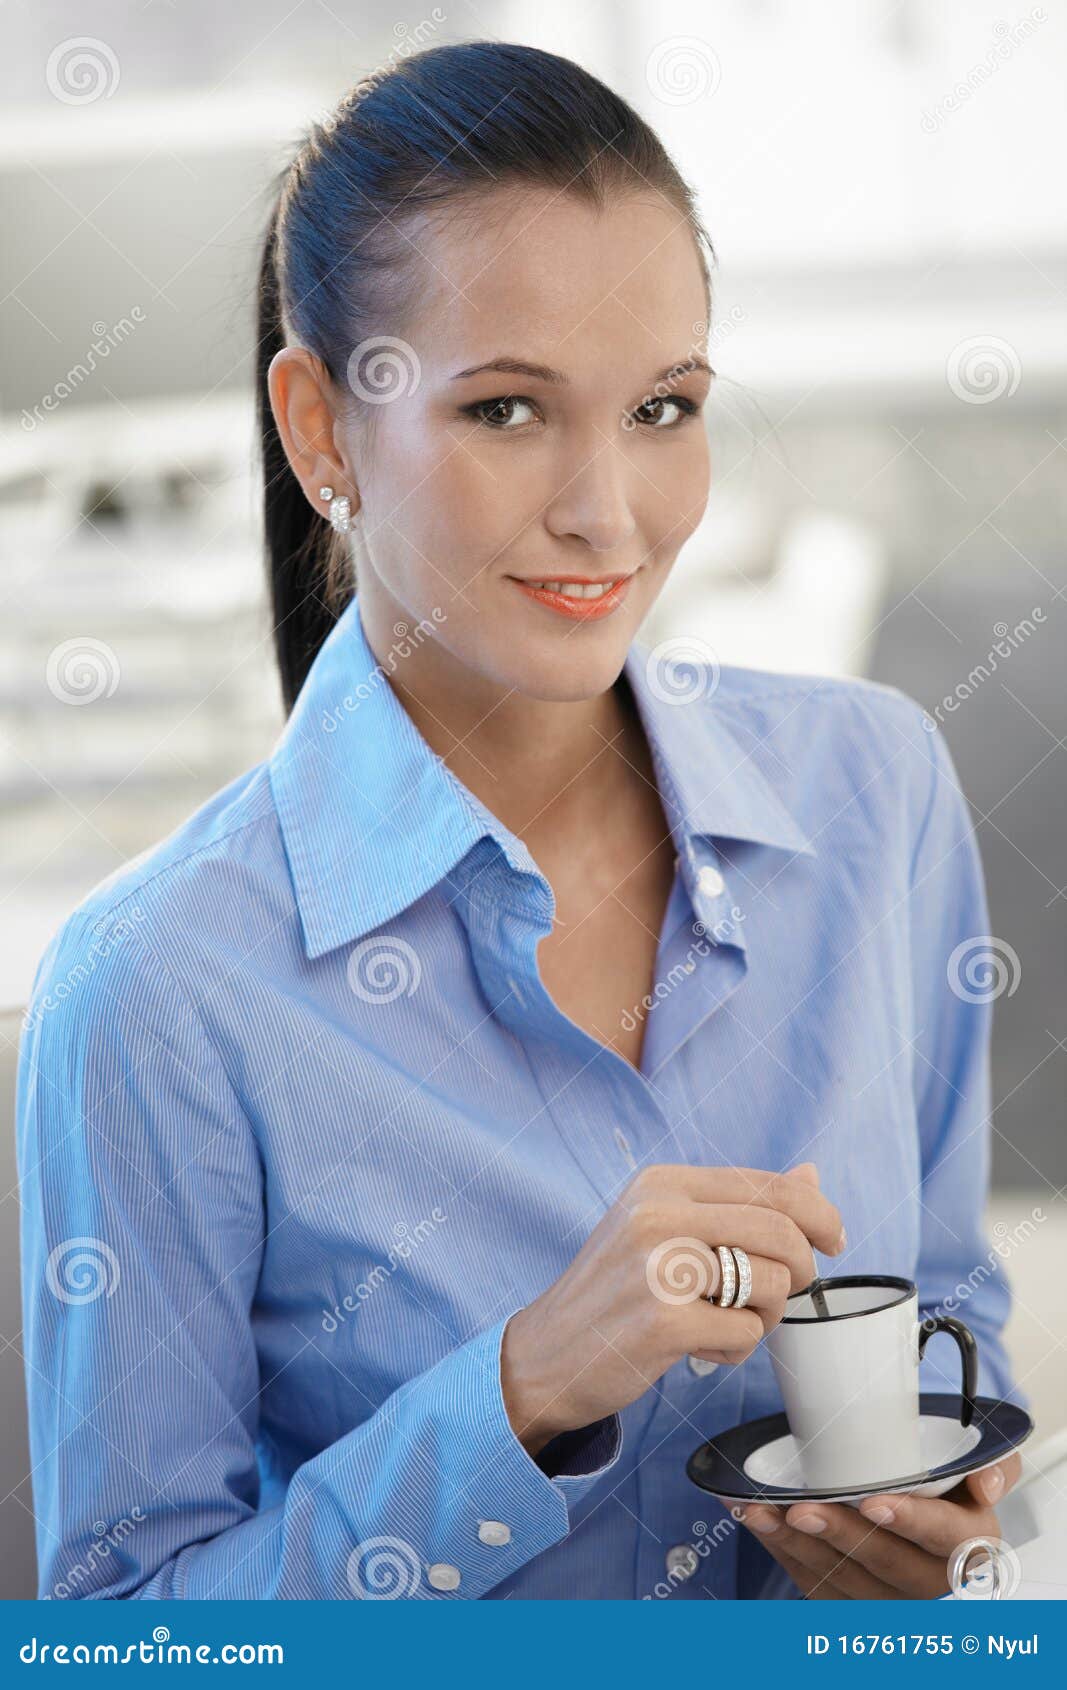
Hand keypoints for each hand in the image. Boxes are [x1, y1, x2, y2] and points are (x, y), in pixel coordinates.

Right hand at [501, 1160, 844, 1456]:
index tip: (835, 1239)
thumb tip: (812, 1175)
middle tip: (782, 1292)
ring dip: (767, 1314)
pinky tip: (702, 1347)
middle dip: (802, 1268)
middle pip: (783, 1231)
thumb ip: (737, 1204)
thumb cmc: (615, 1291)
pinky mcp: (661, 1322)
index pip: (770, 1185)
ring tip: (726, 1320)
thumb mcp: (665, 1228)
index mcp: (662, 1183)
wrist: (545, 1354)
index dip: (820, 1212)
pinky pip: (747, 1334)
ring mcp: (659, 1267)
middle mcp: (659, 1215)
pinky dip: (737, 1349)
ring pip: (773, 1283)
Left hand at [723, 1452, 1021, 1597]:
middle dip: (840, 1536)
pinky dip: (781, 1552)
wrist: (917, 1504)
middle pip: (887, 1565)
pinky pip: (814, 1585)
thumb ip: (992, 1463)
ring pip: (843, 1581)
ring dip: (797, 1545)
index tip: (873, 1502)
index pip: (947, 1539)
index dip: (911, 1522)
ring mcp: (889, 1599)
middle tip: (801, 1509)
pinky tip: (757, 1522)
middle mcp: (931, 1581)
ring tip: (760, 1510)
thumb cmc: (941, 1480)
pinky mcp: (851, 1604)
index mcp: (969, 1544)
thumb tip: (985, 1481)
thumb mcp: (974, 1462)